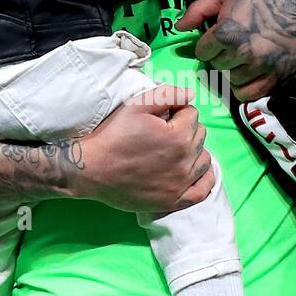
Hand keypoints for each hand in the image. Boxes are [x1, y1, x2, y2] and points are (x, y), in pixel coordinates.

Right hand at [75, 84, 212, 214]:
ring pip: (204, 159)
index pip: (191, 113)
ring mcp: (181, 184)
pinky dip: (204, 179)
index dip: (175, 111)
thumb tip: (190, 94)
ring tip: (173, 150)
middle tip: (162, 133)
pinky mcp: (174, 201)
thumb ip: (167, 95)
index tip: (160, 117)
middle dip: (185, 129)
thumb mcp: (136, 106)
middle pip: (200, 135)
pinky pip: (203, 190)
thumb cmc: (112, 135)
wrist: (91, 170)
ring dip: (194, 151)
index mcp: (178, 136)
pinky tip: (195, 171)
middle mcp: (185, 161)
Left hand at [175, 0, 295, 100]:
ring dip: (234, 70)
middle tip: (235, 43)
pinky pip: (250, 95)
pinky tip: (250, 74)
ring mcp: (260, 67)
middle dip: (222, 55)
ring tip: (245, 56)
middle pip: (217, 66)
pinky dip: (246, 88)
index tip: (218, 35)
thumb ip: (199, 9)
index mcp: (227, 32)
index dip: (208, 42)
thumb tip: (179, 27)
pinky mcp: (276, 76)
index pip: (202, 51)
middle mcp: (242, 53)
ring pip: (232, 81)